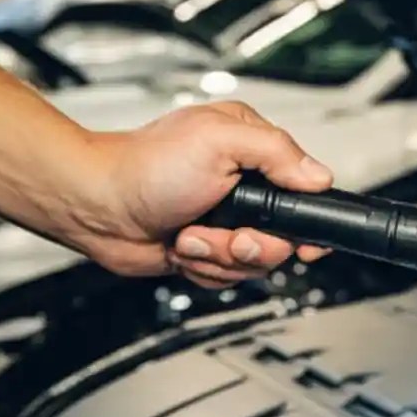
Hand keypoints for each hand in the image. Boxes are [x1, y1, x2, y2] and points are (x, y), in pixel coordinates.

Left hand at [77, 101, 332, 287]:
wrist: (96, 207)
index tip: (303, 242)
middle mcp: (246, 188)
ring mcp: (228, 221)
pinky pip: (229, 276)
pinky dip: (205, 268)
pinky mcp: (209, 250)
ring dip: (220, 257)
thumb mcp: (219, 140)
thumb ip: (277, 152)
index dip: (309, 223)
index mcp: (254, 152)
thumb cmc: (143, 167)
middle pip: (286, 239)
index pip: (307, 192)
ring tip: (192, 235)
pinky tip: (183, 246)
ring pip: (257, 263)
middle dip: (253, 245)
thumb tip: (319, 176)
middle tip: (229, 235)